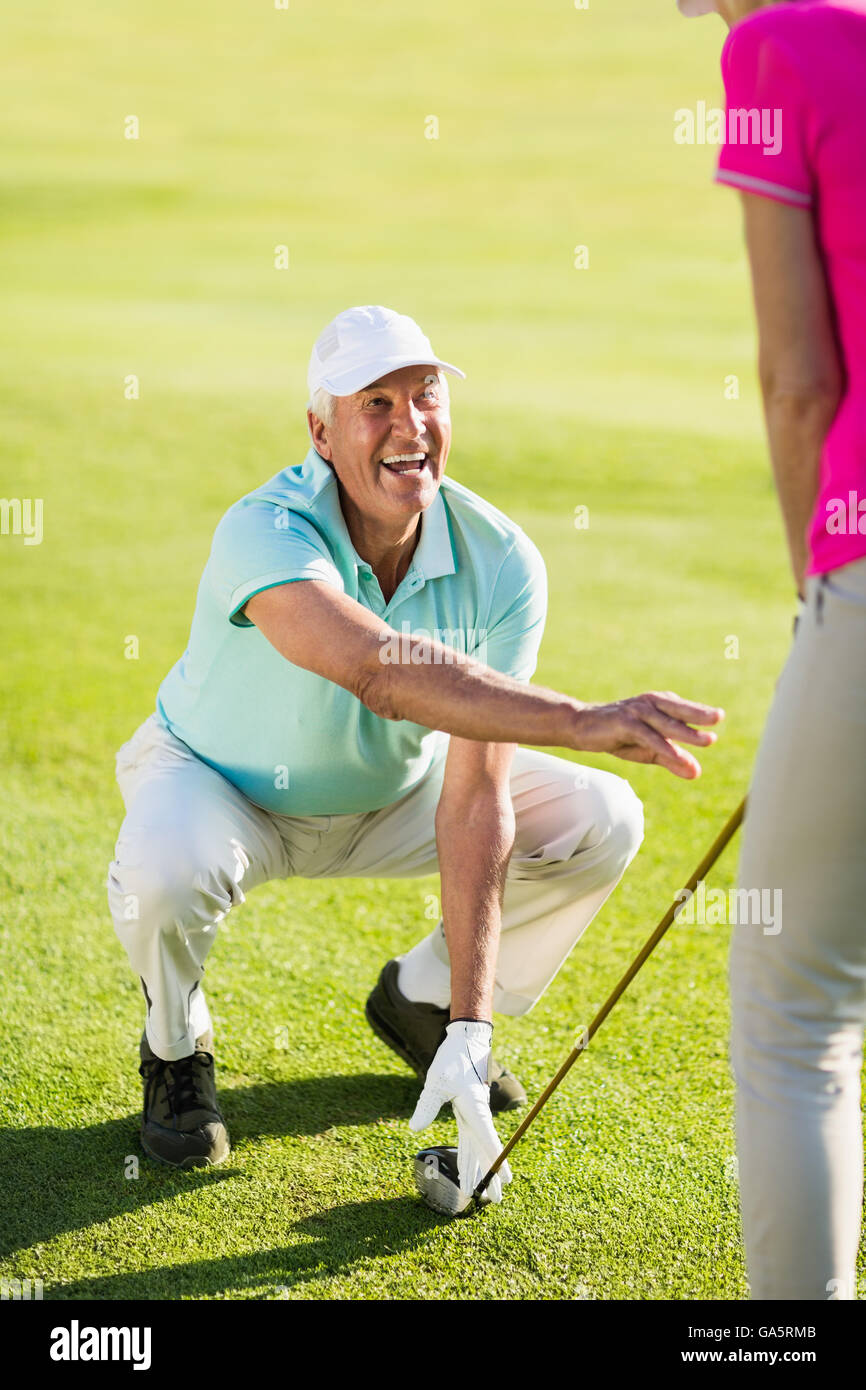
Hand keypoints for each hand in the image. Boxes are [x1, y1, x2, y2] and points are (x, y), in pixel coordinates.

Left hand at [409, 1020, 512, 1202]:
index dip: (496, 1160)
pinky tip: (469, 1170)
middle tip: (495, 1200)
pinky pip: (470, 1139)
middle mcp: (478, 1114)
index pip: (487, 1139)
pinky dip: (470, 1156)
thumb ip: (427, 1104)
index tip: (505, 1179)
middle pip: (486, 1150)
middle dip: (491, 1175)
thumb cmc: (453, 1059)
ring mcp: (474, 1114)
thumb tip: (416, 1128)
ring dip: (479, 1169)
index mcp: (475, 1108)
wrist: (465, 1041)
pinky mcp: (468, 1112)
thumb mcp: (436, 1080)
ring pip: (478, 1148)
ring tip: (478, 1193)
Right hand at [573, 691, 723, 779]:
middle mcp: (650, 704)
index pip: (683, 710)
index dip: (700, 714)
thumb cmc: (618, 736)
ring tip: (708, 740)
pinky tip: (679, 757)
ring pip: (666, 723)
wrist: (581, 728)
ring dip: (687, 733)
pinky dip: (664, 747)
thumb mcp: (648, 750)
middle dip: (699, 714)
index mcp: (658, 705)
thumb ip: (672, 759)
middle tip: (719, 717)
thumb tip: (697, 773)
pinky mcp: (625, 723)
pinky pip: (649, 737)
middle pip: (679, 709)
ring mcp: (637, 712)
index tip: (717, 718)